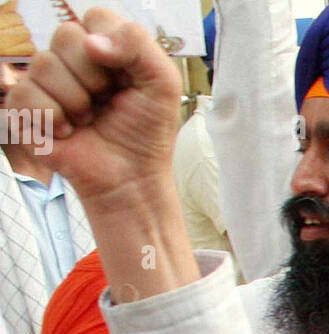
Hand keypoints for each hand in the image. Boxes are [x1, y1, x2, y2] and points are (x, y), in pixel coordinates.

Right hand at [9, 9, 180, 206]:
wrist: (131, 179)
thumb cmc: (147, 134)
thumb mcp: (162, 84)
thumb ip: (139, 44)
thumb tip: (91, 42)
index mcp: (104, 46)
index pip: (95, 18)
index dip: (112, 49)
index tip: (126, 80)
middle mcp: (72, 58)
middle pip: (66, 36)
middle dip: (94, 78)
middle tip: (106, 102)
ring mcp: (48, 81)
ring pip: (44, 64)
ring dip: (76, 102)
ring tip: (89, 120)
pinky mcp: (28, 107)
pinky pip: (26, 93)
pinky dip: (53, 118)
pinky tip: (69, 132)